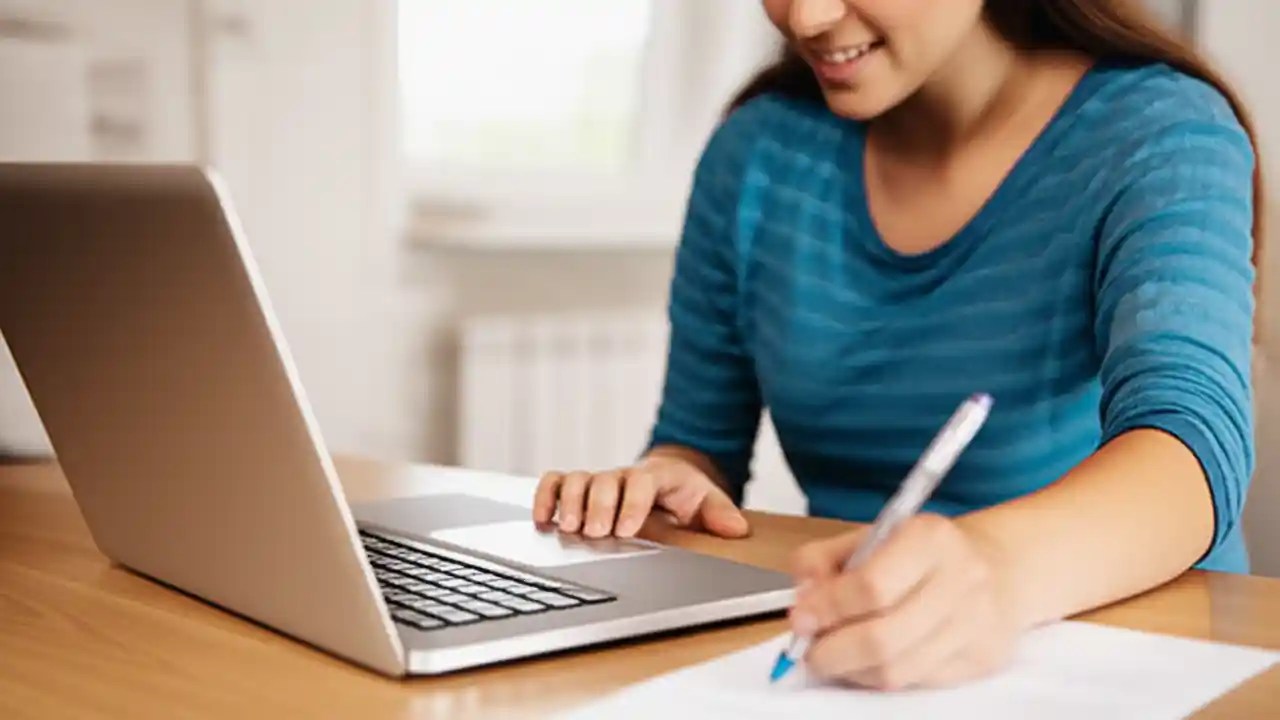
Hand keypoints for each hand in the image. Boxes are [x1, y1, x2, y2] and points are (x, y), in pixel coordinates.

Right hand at [532, 454, 749, 538]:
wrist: (666, 478)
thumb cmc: (683, 493)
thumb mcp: (707, 501)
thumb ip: (720, 513)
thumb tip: (736, 528)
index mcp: (655, 477)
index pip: (642, 483)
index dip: (632, 503)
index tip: (626, 528)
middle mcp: (622, 476)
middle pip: (604, 480)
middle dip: (598, 505)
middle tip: (596, 532)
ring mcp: (599, 481)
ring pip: (577, 479)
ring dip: (570, 502)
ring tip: (570, 528)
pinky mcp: (579, 488)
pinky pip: (555, 483)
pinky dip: (545, 498)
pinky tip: (543, 520)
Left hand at [788, 515, 1020, 690]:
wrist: (999, 568)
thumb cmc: (921, 553)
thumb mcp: (870, 536)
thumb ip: (822, 560)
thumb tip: (803, 601)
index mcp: (930, 538)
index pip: (870, 586)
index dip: (827, 610)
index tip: (801, 620)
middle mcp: (961, 579)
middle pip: (883, 638)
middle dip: (832, 652)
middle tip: (810, 652)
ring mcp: (976, 624)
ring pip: (897, 671)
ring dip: (852, 670)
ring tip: (835, 656)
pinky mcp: (982, 660)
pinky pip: (915, 683)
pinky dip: (878, 678)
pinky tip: (868, 662)